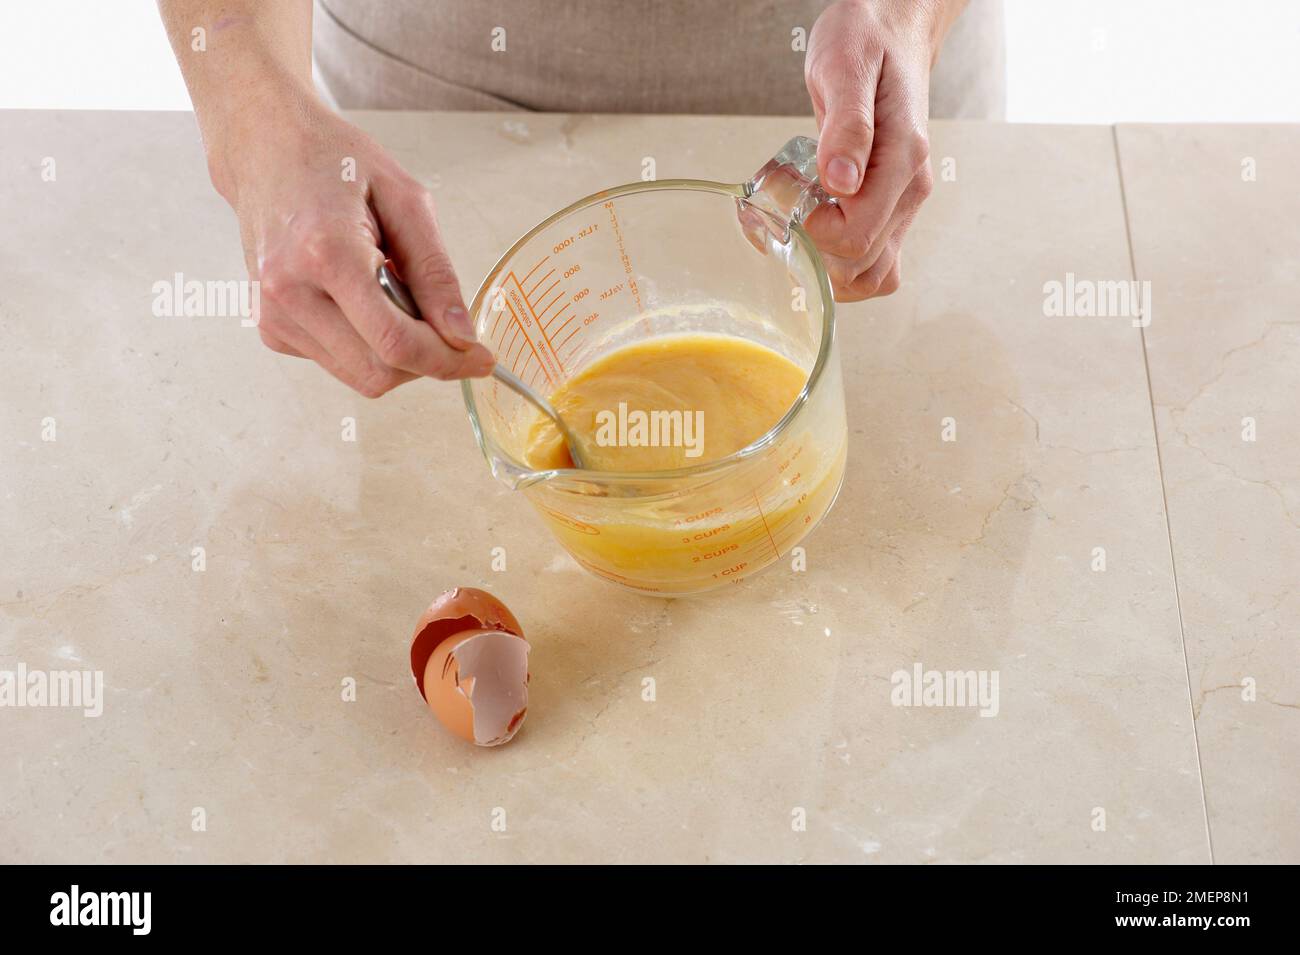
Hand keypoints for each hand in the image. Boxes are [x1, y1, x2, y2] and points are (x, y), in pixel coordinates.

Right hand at [212, 98, 493, 396]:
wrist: (267, 149)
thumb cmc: (335, 162)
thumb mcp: (406, 201)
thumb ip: (436, 273)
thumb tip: (461, 335)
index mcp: (326, 253)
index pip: (395, 341)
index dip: (447, 361)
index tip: (481, 360)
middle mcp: (289, 291)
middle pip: (379, 371)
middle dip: (426, 361)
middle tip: (448, 330)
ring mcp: (273, 314)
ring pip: (360, 376)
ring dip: (397, 353)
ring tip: (395, 296)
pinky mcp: (270, 327)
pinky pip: (338, 362)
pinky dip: (366, 345)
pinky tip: (363, 299)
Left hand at [804, 0, 941, 301]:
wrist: (891, 31)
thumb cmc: (865, 41)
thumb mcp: (844, 66)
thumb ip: (847, 126)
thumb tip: (841, 182)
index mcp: (903, 157)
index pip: (857, 234)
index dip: (813, 230)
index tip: (789, 196)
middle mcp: (910, 188)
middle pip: (862, 264)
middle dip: (813, 248)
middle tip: (784, 206)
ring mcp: (904, 202)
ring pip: (872, 275)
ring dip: (827, 267)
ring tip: (798, 222)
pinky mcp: (892, 208)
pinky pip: (873, 262)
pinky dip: (840, 264)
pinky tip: (814, 232)